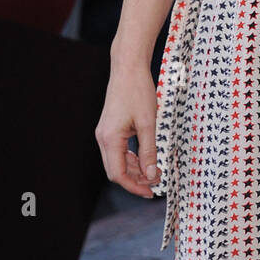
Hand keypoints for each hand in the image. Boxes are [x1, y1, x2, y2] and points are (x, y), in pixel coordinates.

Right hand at [96, 64, 159, 197]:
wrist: (128, 68)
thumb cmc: (138, 91)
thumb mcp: (149, 123)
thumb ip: (149, 151)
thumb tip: (152, 175)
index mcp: (110, 139)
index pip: (118, 174)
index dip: (134, 186)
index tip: (151, 192)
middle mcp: (103, 138)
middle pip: (116, 170)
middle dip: (136, 180)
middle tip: (157, 183)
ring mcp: (105, 133)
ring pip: (117, 161)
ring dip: (135, 169)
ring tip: (155, 172)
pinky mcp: (110, 128)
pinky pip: (119, 150)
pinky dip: (132, 158)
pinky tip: (146, 159)